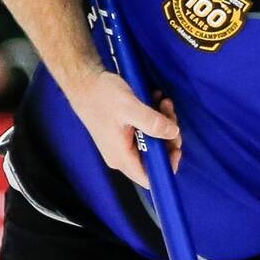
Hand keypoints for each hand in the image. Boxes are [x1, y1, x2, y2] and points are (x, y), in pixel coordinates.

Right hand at [67, 67, 180, 186]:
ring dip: (163, 123)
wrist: (84, 81)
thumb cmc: (102, 95)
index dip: (167, 167)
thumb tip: (173, 133)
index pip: (149, 178)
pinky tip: (156, 99)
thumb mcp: (130, 107)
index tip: (175, 146)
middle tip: (169, 114)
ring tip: (163, 101)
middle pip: (155, 158)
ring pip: (154, 142)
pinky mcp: (125, 134)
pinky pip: (147, 132)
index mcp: (122, 158)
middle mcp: (123, 156)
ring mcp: (124, 145)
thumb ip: (152, 123)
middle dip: (168, 137)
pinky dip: (155, 118)